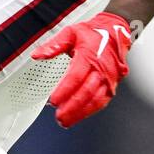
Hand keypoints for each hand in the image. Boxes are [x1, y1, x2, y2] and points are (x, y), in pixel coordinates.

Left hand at [32, 11, 133, 127]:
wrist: (116, 32)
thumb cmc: (93, 34)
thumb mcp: (70, 33)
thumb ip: (53, 45)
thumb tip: (38, 55)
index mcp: (89, 55)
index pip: (76, 77)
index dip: (64, 90)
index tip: (53, 100)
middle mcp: (101, 69)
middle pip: (85, 92)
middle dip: (71, 107)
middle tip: (59, 116)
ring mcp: (108, 79)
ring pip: (95, 100)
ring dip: (80, 112)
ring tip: (66, 121)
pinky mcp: (112, 86)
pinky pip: (102, 101)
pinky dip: (90, 111)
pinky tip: (79, 115)